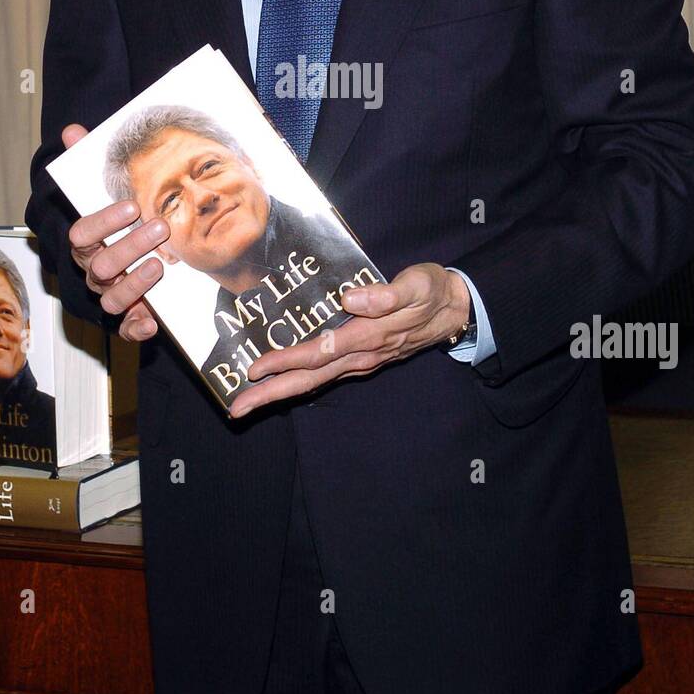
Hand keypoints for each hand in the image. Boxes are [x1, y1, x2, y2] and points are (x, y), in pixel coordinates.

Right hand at [62, 123, 168, 342]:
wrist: (136, 267)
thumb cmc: (121, 227)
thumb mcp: (108, 194)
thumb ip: (89, 164)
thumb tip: (73, 130)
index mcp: (87, 244)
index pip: (81, 234)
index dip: (103, 221)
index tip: (130, 205)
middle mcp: (95, 272)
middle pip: (101, 265)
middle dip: (130, 246)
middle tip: (161, 227)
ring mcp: (110, 297)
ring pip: (112, 298)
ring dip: (135, 283)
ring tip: (161, 266)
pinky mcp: (129, 318)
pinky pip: (126, 329)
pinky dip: (136, 327)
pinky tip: (152, 321)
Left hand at [229, 263, 470, 417]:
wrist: (455, 310)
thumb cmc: (432, 292)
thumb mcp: (416, 285)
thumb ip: (385, 294)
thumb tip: (349, 299)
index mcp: (367, 337)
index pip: (318, 353)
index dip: (285, 362)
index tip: (254, 370)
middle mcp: (360, 356)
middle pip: (309, 380)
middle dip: (271, 395)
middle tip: (237, 409)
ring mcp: (362, 361)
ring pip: (315, 381)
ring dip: (281, 392)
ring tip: (250, 401)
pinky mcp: (364, 358)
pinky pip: (325, 375)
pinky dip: (301, 381)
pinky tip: (284, 382)